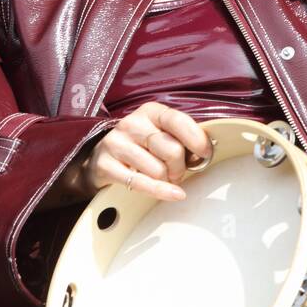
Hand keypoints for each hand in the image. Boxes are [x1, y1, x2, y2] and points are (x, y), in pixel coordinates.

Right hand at [83, 101, 213, 201]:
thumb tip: (205, 153)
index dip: (196, 138)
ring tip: (162, 178)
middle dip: (180, 167)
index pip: (177, 121)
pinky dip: (162, 192)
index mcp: (150, 112)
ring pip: (158, 170)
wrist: (101, 158)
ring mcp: (116, 143)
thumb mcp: (160, 133)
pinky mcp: (106, 165)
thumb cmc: (140, 146)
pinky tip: (174, 194)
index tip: (205, 153)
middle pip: (171, 150)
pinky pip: (141, 184)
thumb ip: (181, 138)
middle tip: (177, 173)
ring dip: (166, 180)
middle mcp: (131, 124)